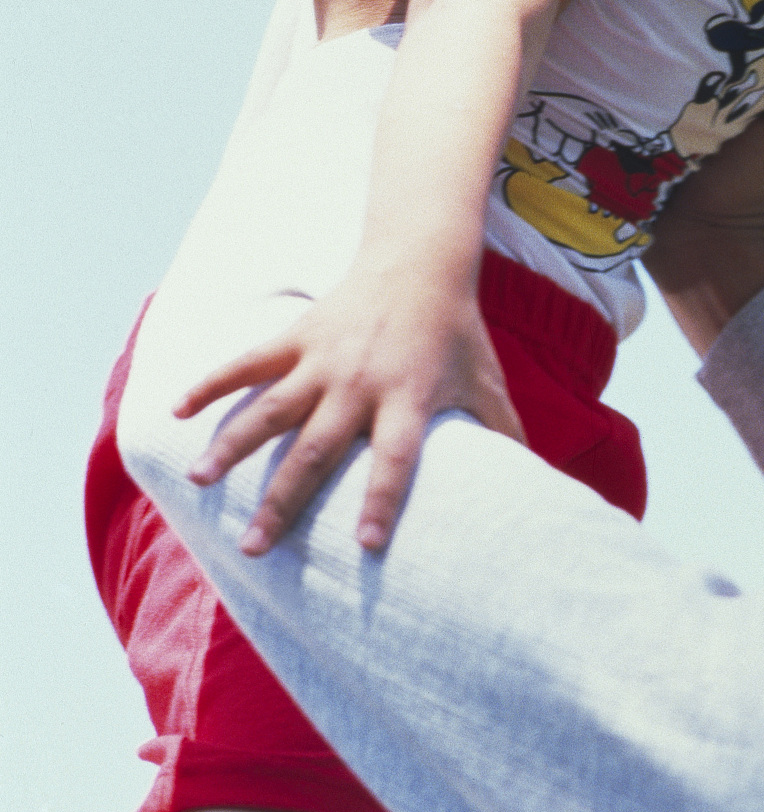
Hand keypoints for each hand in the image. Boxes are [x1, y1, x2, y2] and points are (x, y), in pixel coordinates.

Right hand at [177, 265, 524, 554]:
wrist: (422, 263)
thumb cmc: (458, 333)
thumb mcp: (486, 382)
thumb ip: (504, 432)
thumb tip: (540, 482)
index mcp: (408, 399)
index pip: (397, 461)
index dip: (384, 503)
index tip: (367, 548)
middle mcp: (360, 384)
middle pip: (318, 450)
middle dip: (285, 501)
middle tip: (256, 548)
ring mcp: (322, 359)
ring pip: (270, 409)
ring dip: (233, 446)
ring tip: (200, 482)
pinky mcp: (297, 335)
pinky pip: (246, 362)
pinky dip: (210, 383)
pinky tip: (174, 412)